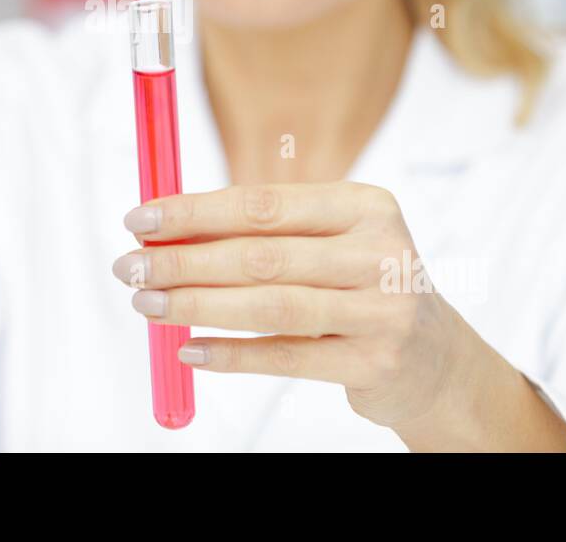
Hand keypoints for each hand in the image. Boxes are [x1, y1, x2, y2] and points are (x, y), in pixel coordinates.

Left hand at [112, 182, 565, 448]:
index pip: (262, 203)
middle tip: (130, 267)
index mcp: (364, 205)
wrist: (436, 358)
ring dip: (197, 304)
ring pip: (269, 305)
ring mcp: (382, 309)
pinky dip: (231, 354)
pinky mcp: (374, 362)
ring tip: (147, 305)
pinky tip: (190, 349)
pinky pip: (286, 357)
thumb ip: (262, 233)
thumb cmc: (361, 286)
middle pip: (260, 254)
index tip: (141, 218)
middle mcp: (379, 251)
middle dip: (184, 260)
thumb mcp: (329, 243)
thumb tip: (166, 229)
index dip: (195, 210)